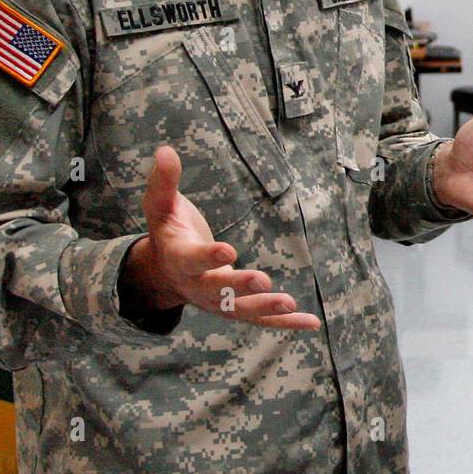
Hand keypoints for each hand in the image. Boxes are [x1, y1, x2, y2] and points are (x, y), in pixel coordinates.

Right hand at [122, 146, 319, 329]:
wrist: (163, 273)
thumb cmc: (168, 231)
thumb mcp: (161, 206)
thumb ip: (163, 182)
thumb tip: (163, 150)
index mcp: (180, 259)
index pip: (194, 259)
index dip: (209, 256)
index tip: (228, 250)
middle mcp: (197, 286)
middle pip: (217, 290)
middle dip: (239, 287)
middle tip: (263, 280)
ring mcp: (215, 302)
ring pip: (240, 310)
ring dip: (264, 308)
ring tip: (290, 304)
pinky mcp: (233, 309)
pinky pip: (260, 320)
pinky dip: (284, 323)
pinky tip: (311, 323)